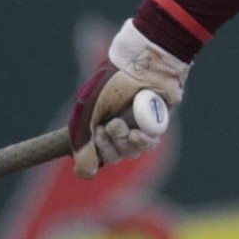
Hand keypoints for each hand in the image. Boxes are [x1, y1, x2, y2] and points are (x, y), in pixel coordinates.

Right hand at [68, 21, 185, 177]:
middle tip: (108, 126)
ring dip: (123, 141)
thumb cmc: (111, 83)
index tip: (95, 136)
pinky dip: (141, 141)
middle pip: (112, 157)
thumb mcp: (87, 111)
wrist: (141, 64)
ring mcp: (138, 127)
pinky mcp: (156, 125)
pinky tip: (137, 132)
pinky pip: (148, 145)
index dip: (93, 152)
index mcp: (98, 124)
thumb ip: (82, 142)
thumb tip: (86, 174)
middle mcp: (118, 129)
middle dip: (108, 145)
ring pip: (130, 153)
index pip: (95, 154)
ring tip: (120, 123)